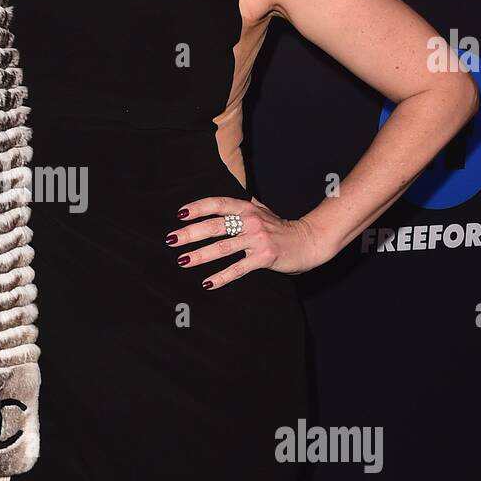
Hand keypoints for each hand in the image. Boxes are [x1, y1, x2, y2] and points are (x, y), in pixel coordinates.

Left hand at [164, 195, 326, 288]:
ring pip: (223, 247)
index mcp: (247, 208)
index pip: (218, 204)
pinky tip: (207, 283)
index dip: (198, 208)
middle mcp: (251, 221)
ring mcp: (258, 239)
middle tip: (171, 240)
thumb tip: (232, 197)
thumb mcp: (264, 211)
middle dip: (190, 233)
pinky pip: (238, 268)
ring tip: (182, 261)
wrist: (309, 241)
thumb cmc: (282, 228)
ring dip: (200, 255)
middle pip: (215, 226)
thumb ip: (247, 205)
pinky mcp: (265, 257)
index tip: (180, 215)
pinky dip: (221, 276)